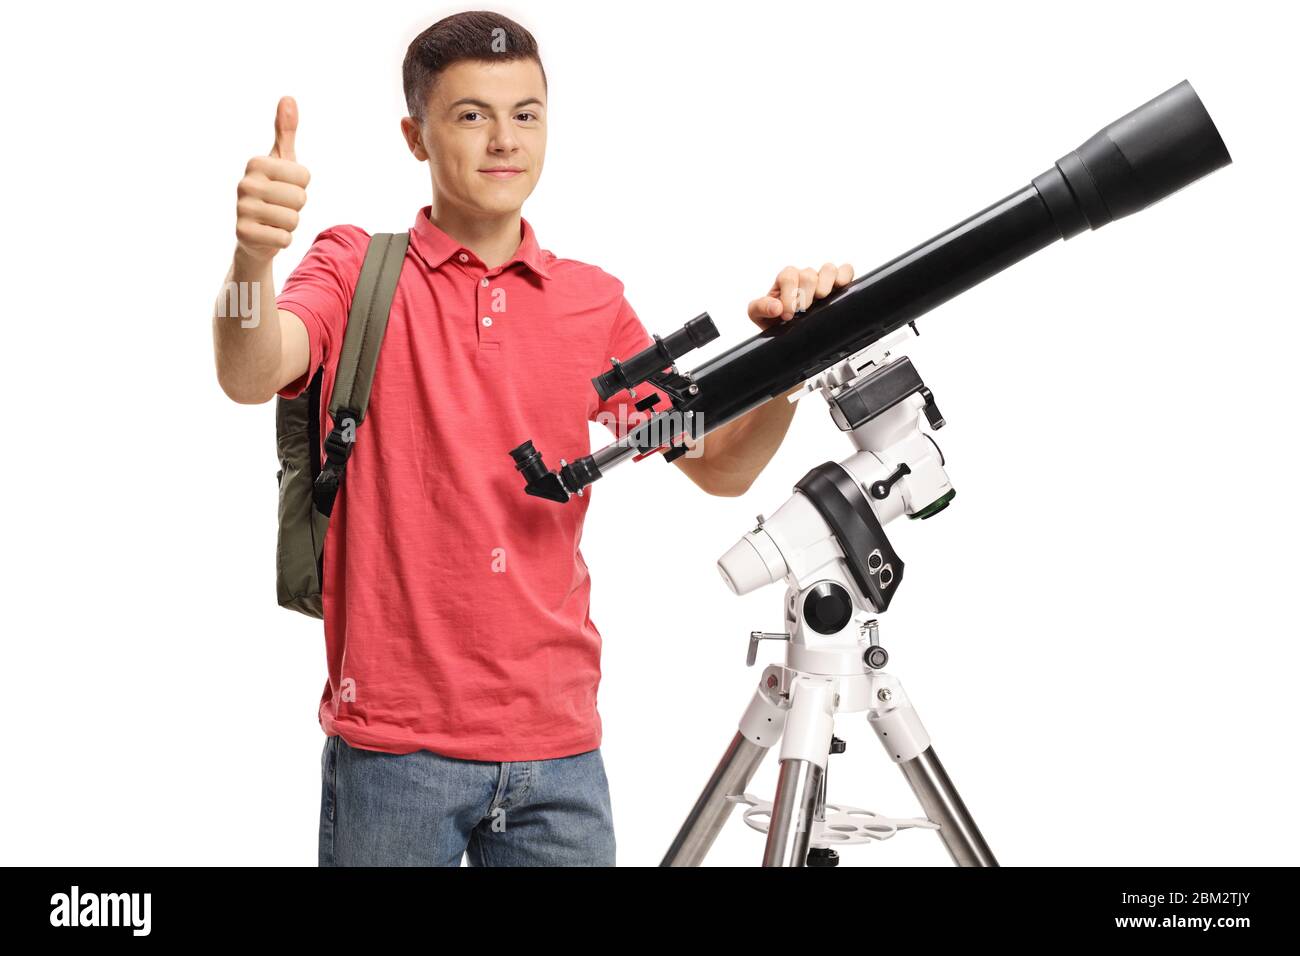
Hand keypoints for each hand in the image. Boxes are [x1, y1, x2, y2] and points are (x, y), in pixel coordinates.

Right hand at [235, 96, 310, 263]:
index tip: (284, 187)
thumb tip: (288, 98)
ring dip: (289, 224)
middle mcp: (245, 183)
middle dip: (296, 207)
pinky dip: (282, 239)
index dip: (301, 186)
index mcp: (256, 163)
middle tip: (279, 206)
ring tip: (274, 220)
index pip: (304, 177)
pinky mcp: (244, 234)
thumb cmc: (272, 192)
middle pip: (300, 198)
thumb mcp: (281, 161)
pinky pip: (284, 238)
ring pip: (293, 219)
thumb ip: (285, 131)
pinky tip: (268, 234)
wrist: (254, 235)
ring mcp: (242, 209)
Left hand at [747, 262, 854, 330]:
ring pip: (828, 269)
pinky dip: (845, 277)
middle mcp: (805, 275)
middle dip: (805, 295)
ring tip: (821, 299)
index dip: (789, 295)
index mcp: (786, 279)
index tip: (788, 314)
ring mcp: (822, 278)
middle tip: (802, 311)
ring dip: (825, 285)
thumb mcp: (758, 315)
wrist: (790, 329)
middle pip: (809, 275)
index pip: (789, 277)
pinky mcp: (838, 283)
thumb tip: (776, 307)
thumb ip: (760, 308)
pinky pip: (846, 270)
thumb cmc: (775, 319)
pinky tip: (839, 290)